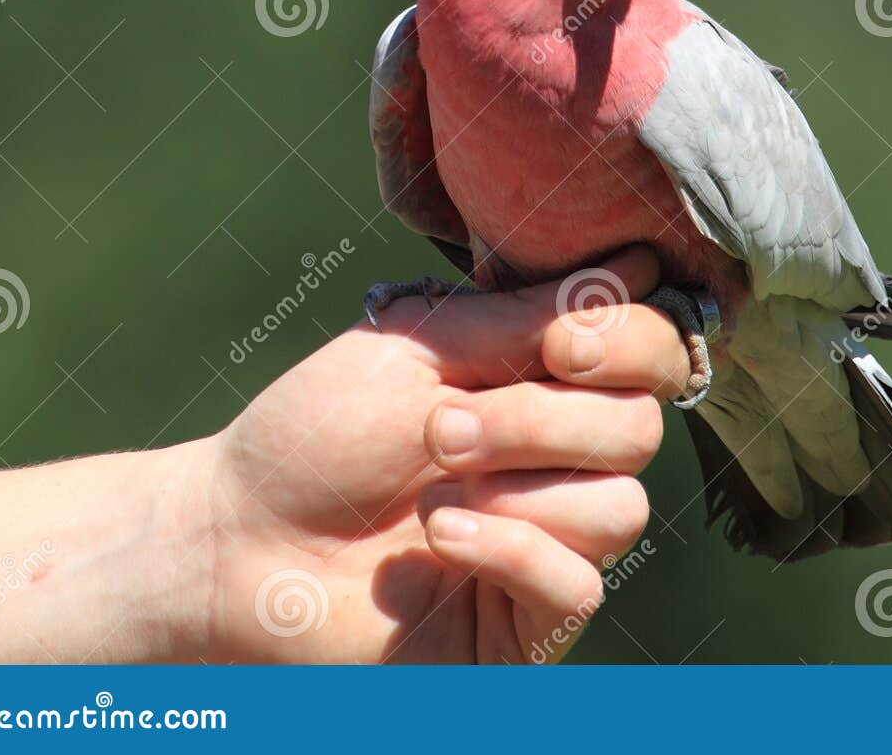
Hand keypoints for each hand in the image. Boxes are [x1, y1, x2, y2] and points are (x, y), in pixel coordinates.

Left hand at [203, 246, 689, 662]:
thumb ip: (530, 317)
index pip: (653, 353)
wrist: (237, 543)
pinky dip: (511, 551)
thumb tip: (640, 267)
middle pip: (640, 429)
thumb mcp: (421, 347)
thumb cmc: (316, 435)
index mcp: (546, 385)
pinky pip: (579, 585)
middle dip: (539, 423)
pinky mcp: (528, 623)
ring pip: (621, 508)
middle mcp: (563, 462)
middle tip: (440, 429)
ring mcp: (551, 543)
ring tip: (430, 493)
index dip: (629, 344)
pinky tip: (440, 538)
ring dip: (516, 492)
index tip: (559, 345)